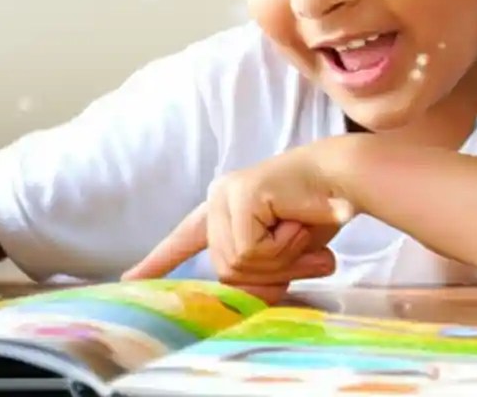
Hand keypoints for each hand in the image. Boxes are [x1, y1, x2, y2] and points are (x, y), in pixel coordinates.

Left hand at [123, 145, 355, 299]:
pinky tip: (294, 223)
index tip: (130, 280)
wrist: (346, 180)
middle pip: (226, 270)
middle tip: (300, 247)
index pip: (185, 238)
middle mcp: (218, 198)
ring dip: (279, 259)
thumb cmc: (321, 212)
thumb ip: (261, 273)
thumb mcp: (286, 255)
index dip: (159, 261)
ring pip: (237, 264)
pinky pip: (250, 250)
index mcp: (226, 209)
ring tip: (298, 230)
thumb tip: (244, 297)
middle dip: (270, 271)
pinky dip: (281, 248)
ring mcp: (225, 194)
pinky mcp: (239, 195)